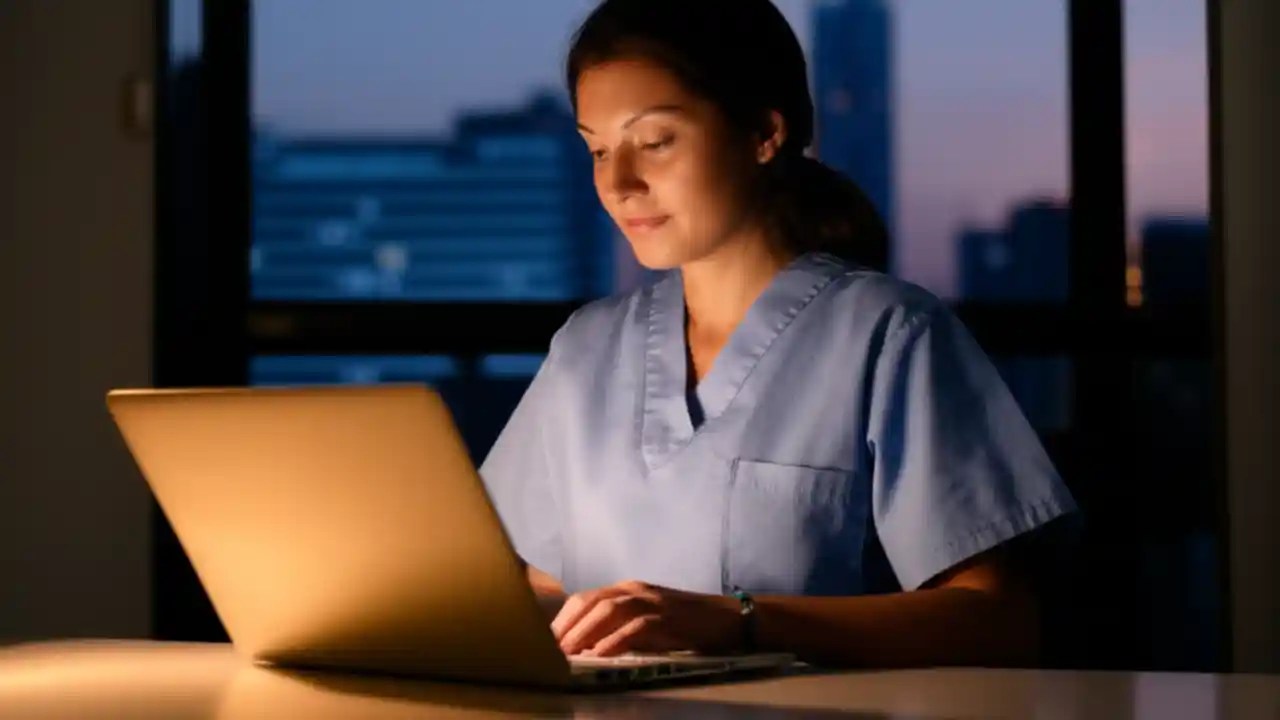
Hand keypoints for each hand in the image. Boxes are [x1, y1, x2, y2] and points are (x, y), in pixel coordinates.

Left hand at [551, 579, 741, 656]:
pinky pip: (637, 627)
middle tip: (550, 651)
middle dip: (568, 627)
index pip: (586, 598)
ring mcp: (653, 601)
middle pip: (591, 602)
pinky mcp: (669, 617)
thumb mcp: (648, 622)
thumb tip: (589, 647)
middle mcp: (636, 590)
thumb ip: (621, 628)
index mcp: (628, 589)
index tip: (547, 641)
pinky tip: (602, 654)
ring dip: (585, 633)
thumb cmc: (687, 625)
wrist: (730, 619)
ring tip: (568, 653)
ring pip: (609, 610)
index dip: (564, 619)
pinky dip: (616, 640)